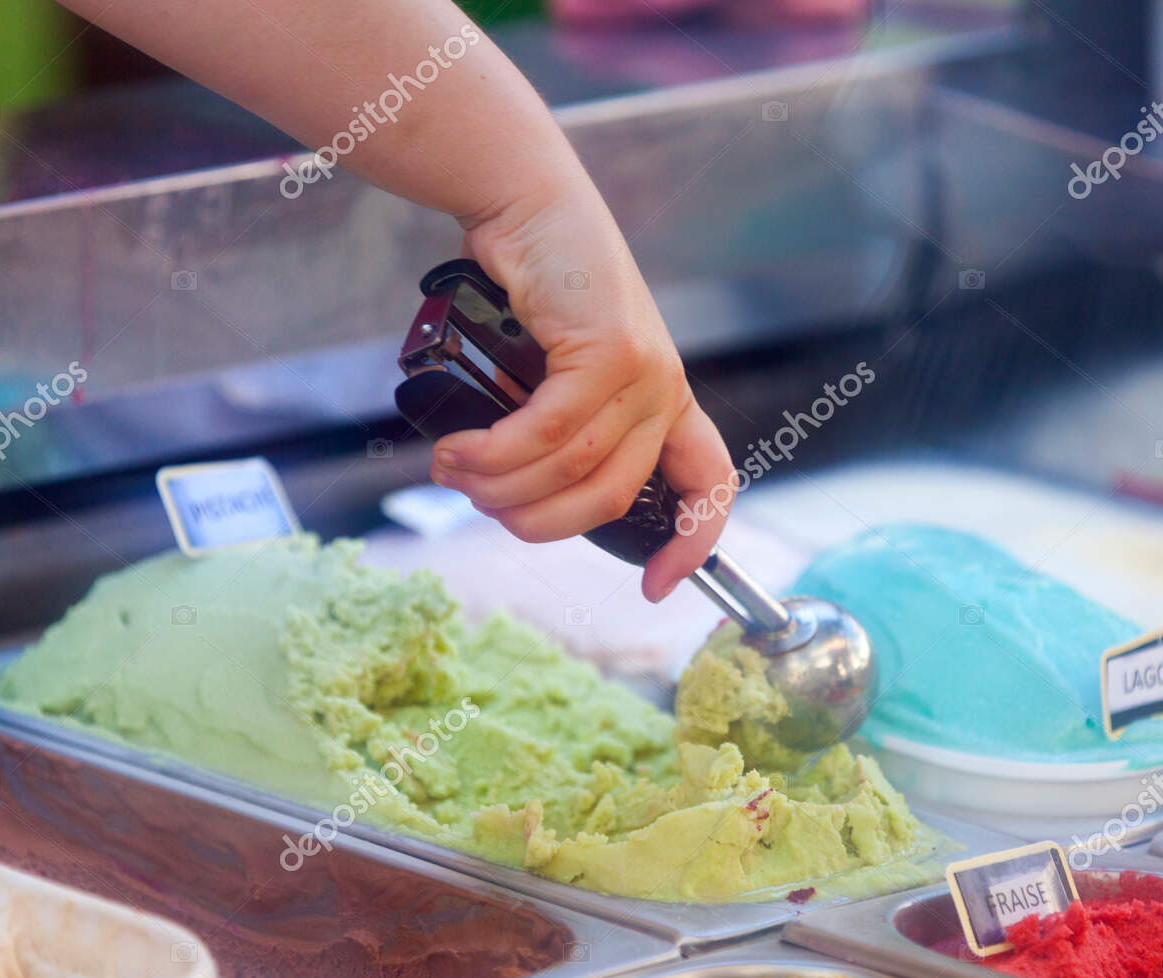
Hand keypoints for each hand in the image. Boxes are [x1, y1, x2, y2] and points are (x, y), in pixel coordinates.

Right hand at [431, 181, 735, 601]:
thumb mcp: (558, 375)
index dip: (693, 543)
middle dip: (536, 522)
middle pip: (610, 499)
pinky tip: (461, 453)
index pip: (710, 485)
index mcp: (665, 405)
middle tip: (481, 505)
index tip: (657, 587)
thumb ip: (561, 433)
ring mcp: (642, 370)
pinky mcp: (608, 348)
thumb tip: (519, 498)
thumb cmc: (534, 292)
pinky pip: (549, 430)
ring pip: (571, 468)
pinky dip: (497, 453)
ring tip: (453, 473)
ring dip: (499, 486)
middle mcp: (663, 392)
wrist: (528, 204)